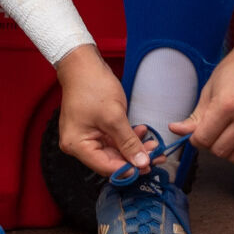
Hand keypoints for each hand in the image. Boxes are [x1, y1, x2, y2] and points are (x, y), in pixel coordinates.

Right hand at [55, 47, 152, 177]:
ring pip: (113, 151)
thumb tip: (141, 163)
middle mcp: (78, 145)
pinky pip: (112, 140)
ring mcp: (86, 136)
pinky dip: (126, 138)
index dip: (128, 170)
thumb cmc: (92, 86)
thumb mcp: (114, 117)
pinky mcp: (93, 128)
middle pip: (110, 161)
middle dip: (133, 159)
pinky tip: (140, 133)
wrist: (82, 64)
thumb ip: (128, 143)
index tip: (148, 167)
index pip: (105, 167)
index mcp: (77, 145)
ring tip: (152, 145)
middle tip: (155, 157)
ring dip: (133, 148)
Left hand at [171, 35, 233, 162]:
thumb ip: (195, 116)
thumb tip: (176, 130)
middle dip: (210, 145)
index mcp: (227, 104)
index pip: (204, 139)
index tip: (197, 132)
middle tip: (211, 132)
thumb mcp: (210, 88)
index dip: (196, 139)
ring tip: (225, 133)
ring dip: (227, 149)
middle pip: (220, 151)